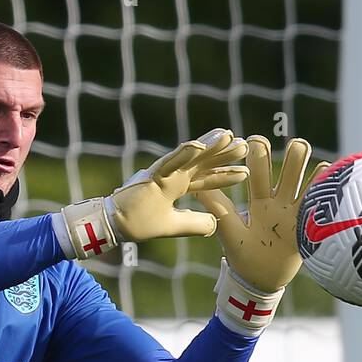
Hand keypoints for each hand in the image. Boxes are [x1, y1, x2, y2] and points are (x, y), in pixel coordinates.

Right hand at [55, 129, 247, 260]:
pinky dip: (183, 152)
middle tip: (244, 144)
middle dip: (223, 155)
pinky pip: (169, 161)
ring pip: (190, 156)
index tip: (246, 172)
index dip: (225, 175)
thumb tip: (215, 225)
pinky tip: (199, 144)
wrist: (115, 225)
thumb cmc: (139, 223)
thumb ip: (193, 224)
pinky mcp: (151, 174)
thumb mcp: (173, 226)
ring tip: (228, 135)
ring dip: (209, 145)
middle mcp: (173, 176)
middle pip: (203, 162)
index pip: (207, 179)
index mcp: (178, 187)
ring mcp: (163, 173)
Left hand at [193, 135, 329, 292]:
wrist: (263, 282)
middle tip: (290, 143)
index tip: (252, 140)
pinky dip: (322, 183)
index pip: (259, 171)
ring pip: (305, 180)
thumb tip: (197, 187)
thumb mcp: (231, 233)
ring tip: (299, 147)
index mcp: (259, 200)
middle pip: (287, 169)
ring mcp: (298, 210)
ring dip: (302, 162)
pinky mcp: (311, 223)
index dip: (257, 155)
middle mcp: (280, 201)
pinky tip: (322, 171)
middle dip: (287, 154)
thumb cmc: (244, 257)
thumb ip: (219, 210)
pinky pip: (320, 199)